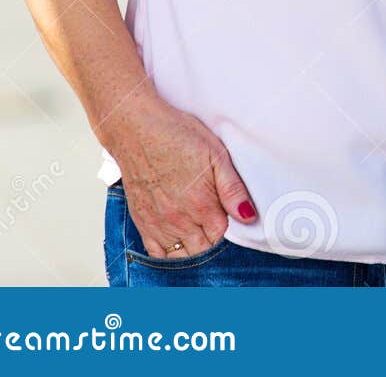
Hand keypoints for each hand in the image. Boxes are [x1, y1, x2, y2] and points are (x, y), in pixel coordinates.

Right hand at [102, 93, 257, 258]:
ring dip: (193, 251)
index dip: (229, 228)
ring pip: (180, 256)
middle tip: (215, 224)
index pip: (221, 235)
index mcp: (201, 204)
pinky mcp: (142, 221)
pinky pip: (155, 253)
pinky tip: (177, 244)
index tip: (229, 217)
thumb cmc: (177, 136)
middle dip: (212, 242)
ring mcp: (158, 223)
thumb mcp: (216, 154)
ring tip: (199, 235)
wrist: (137, 129)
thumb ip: (233, 189)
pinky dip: (168, 255)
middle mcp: (178, 219)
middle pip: (202, 249)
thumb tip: (248, 216)